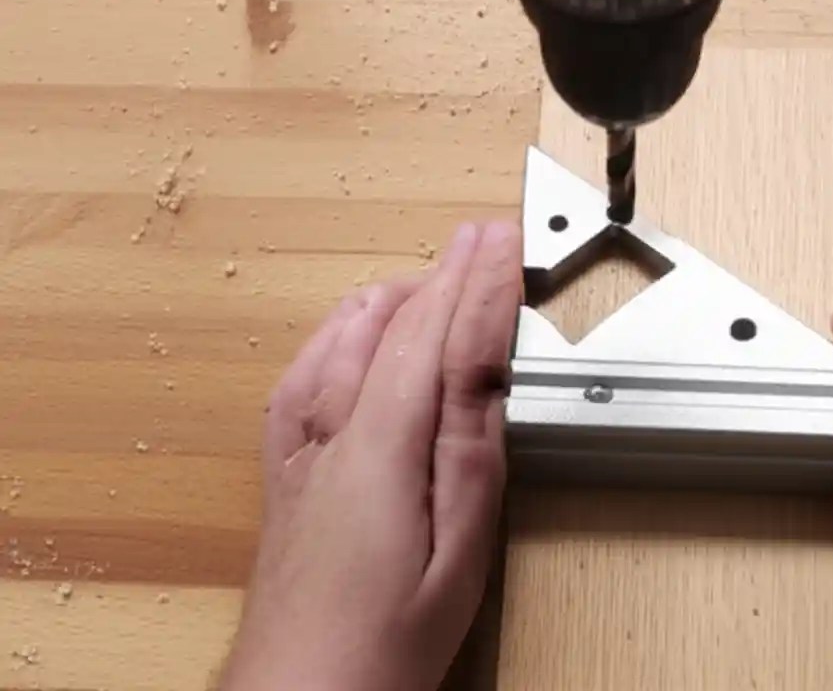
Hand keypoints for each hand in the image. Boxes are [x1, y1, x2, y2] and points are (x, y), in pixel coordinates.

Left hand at [219, 222, 522, 690]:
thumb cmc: (384, 642)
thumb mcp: (457, 551)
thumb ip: (467, 453)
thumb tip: (483, 369)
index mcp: (380, 450)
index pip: (437, 340)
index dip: (476, 284)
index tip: (503, 240)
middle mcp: (328, 434)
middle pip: (391, 328)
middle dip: (443, 275)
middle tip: (483, 237)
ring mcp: (298, 449)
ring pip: (340, 342)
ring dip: (392, 298)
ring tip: (430, 270)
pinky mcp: (283, 471)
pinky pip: (300, 377)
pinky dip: (333, 337)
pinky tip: (345, 332)